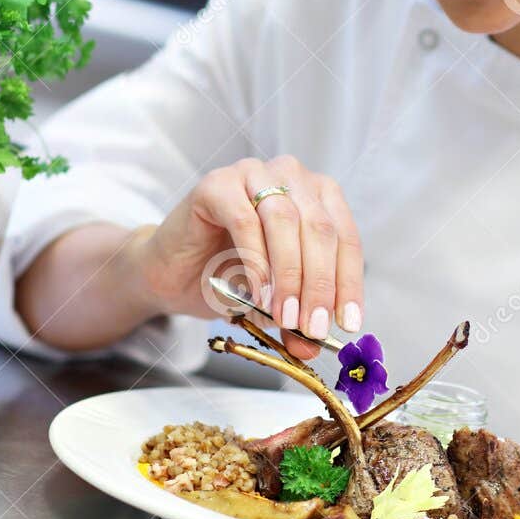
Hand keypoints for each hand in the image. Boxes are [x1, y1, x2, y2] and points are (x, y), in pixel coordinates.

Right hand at [137, 155, 364, 359]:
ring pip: (287, 221)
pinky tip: (257, 295)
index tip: (347, 324)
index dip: (349, 283)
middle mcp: (291, 176)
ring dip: (290, 275)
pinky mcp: (217, 184)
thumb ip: (296, 317)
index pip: (345, 239)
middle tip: (313, 327)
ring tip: (285, 317)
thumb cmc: (227, 278)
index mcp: (318, 196)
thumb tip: (313, 345)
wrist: (170, 272)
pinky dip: (256, 262)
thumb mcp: (273, 302)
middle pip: (320, 229)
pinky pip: (245, 220)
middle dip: (319, 284)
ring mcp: (254, 173)